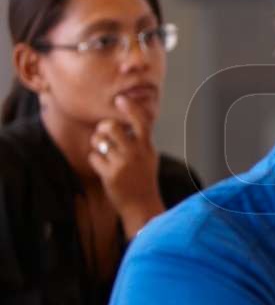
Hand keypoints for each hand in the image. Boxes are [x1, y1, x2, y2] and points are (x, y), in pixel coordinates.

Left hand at [87, 94, 164, 232]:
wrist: (142, 205)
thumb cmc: (143, 179)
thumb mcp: (149, 156)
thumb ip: (140, 140)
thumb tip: (123, 121)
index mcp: (147, 146)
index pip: (141, 122)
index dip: (130, 108)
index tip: (120, 99)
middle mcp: (136, 152)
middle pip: (112, 127)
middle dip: (103, 128)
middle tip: (103, 133)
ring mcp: (122, 163)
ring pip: (99, 141)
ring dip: (97, 144)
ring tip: (102, 151)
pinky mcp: (110, 174)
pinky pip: (93, 157)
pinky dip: (95, 160)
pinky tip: (103, 167)